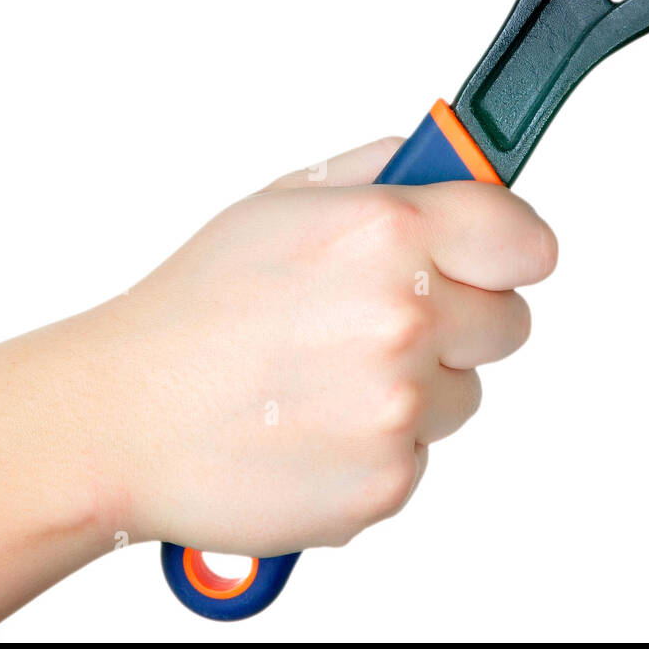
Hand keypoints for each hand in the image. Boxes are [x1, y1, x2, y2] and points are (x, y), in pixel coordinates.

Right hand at [99, 137, 557, 555]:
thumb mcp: (278, 204)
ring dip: (415, 388)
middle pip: (510, 323)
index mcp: (385, 233)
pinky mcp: (385, 486)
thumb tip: (454, 163)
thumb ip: (381, 173)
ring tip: (322, 380)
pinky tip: (310, 428)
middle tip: (377, 322)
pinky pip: (420, 458)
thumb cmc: (192, 308)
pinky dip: (377, 448)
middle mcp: (403, 320)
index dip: (510, 248)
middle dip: (460, 320)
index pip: (527, 241)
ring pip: (463, 395)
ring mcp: (397, 410)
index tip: (497, 257)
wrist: (120, 418)